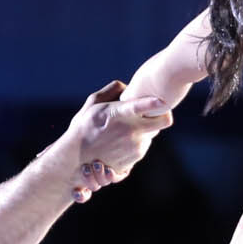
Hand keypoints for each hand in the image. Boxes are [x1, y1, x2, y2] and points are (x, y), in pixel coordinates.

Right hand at [66, 81, 171, 201]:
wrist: (77, 157)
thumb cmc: (84, 126)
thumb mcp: (93, 102)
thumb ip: (113, 90)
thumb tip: (129, 86)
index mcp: (119, 114)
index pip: (139, 107)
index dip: (153, 103)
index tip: (163, 100)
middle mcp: (131, 131)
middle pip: (165, 120)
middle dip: (162, 112)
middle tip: (152, 110)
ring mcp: (136, 146)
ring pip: (154, 131)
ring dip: (146, 127)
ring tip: (126, 129)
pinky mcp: (137, 156)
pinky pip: (146, 142)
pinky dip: (139, 139)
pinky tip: (123, 140)